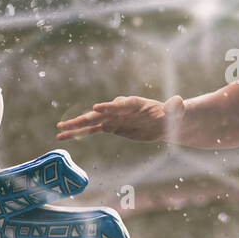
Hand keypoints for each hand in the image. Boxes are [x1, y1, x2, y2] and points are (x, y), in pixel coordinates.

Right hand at [56, 95, 184, 142]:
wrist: (168, 122)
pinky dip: (80, 133)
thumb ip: (175, 108)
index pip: (120, 105)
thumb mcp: (176, 113)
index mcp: (135, 104)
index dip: (109, 106)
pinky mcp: (112, 126)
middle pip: (100, 113)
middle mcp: (121, 108)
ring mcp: (114, 118)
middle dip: (84, 117)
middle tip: (67, 123)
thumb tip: (179, 100)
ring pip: (92, 122)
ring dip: (76, 126)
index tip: (96, 108)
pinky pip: (93, 130)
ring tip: (59, 130)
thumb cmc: (174, 116)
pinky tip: (65, 137)